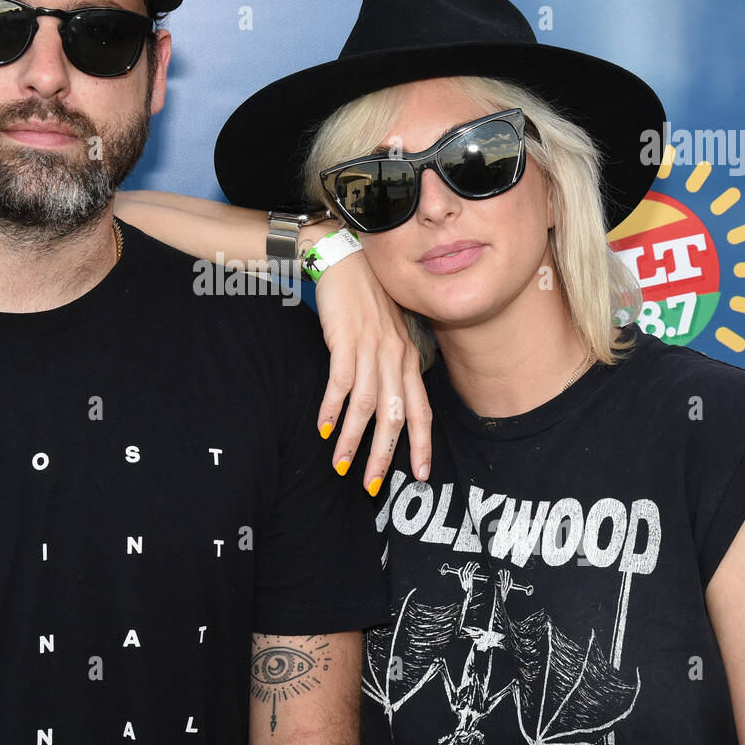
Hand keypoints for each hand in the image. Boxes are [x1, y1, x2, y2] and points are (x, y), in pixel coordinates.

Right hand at [312, 251, 431, 494]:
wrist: (346, 258)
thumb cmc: (367, 296)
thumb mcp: (390, 330)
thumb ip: (393, 362)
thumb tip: (392, 397)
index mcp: (409, 357)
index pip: (422, 409)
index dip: (422, 444)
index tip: (422, 474)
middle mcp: (395, 357)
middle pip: (395, 416)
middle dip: (384, 455)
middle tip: (373, 486)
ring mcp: (370, 349)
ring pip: (366, 406)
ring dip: (352, 440)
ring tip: (340, 466)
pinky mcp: (344, 340)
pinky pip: (339, 383)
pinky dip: (331, 408)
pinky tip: (321, 428)